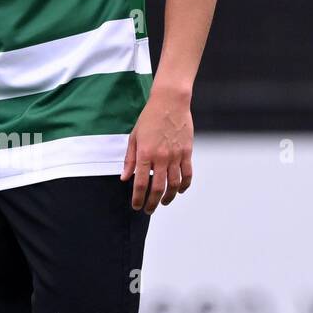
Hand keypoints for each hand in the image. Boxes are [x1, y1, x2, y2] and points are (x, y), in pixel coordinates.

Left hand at [120, 83, 193, 214]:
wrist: (170, 102)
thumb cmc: (149, 118)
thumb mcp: (134, 137)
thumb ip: (130, 160)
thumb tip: (124, 178)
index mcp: (145, 154)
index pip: (140, 183)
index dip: (138, 198)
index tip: (136, 206)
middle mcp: (161, 157)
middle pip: (158, 188)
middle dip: (152, 203)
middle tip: (148, 210)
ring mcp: (176, 155)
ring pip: (174, 185)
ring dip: (169, 197)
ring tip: (164, 202)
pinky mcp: (187, 152)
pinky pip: (187, 174)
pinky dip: (184, 185)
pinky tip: (179, 190)